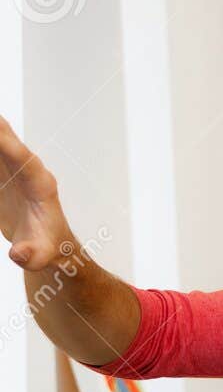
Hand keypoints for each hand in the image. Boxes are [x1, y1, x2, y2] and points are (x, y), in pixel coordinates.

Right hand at [0, 115, 75, 273]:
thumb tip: (19, 255)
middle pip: (6, 135)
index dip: (7, 143)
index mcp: (41, 184)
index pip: (24, 158)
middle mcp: (26, 167)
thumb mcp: (41, 256)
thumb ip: (31, 255)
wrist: (47, 243)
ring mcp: (11, 164)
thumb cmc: (48, 248)